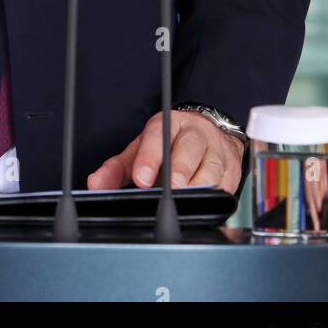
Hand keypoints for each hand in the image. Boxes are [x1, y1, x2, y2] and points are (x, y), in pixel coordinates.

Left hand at [86, 109, 244, 193]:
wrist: (208, 135)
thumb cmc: (171, 145)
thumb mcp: (141, 150)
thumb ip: (118, 168)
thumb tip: (96, 184)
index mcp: (169, 123)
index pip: (158, 135)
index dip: (150, 157)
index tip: (141, 178)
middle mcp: (195, 134)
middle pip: (189, 149)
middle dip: (179, 170)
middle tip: (170, 188)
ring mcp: (216, 151)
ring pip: (212, 167)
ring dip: (199, 186)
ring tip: (187, 198)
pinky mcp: (231, 170)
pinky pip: (226, 185)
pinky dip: (216, 197)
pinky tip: (205, 203)